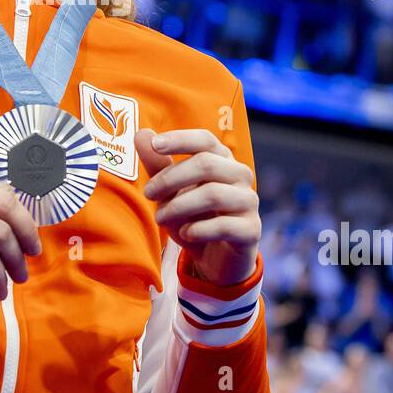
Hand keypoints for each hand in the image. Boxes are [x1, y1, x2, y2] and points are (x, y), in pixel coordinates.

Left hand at [135, 127, 260, 286]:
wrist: (215, 258)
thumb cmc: (193, 217)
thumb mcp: (170, 192)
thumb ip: (157, 164)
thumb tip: (141, 134)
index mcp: (222, 160)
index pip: (205, 140)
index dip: (181, 139)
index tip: (156, 145)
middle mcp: (240, 175)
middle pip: (206, 164)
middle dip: (171, 178)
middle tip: (149, 193)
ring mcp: (248, 202)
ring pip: (214, 194)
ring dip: (179, 206)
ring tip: (160, 218)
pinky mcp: (251, 229)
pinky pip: (224, 225)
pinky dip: (198, 230)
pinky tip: (185, 234)